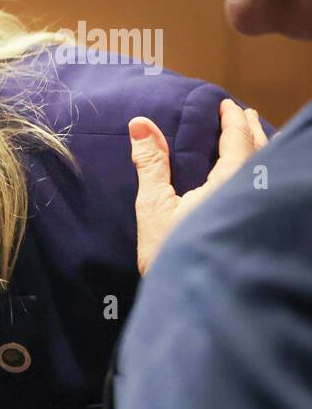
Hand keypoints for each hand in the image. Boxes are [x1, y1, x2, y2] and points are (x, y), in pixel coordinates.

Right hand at [129, 98, 268, 274]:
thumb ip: (151, 163)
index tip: (227, 105)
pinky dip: (261, 173)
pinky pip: (267, 189)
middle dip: (252, 131)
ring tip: (253, 140)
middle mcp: (254, 195)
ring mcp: (260, 213)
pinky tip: (252, 179)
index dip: (233, 120)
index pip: (239, 140)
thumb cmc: (170, 255)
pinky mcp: (258, 231)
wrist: (192, 303)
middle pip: (261, 152)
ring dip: (260, 151)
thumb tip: (140, 123)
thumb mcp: (154, 206)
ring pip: (268, 171)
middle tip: (244, 114)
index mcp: (232, 184)